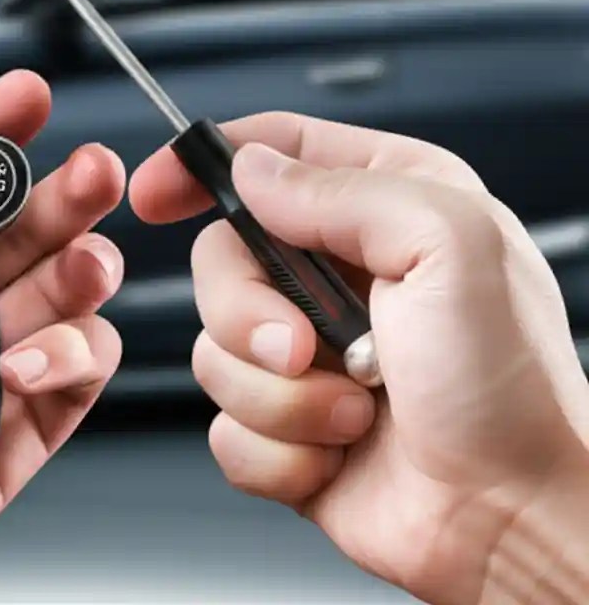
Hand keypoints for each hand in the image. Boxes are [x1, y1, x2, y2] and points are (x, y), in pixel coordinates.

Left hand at [0, 71, 125, 603]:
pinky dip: (69, 356)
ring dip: (86, 266)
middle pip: (29, 230)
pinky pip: (76, 375)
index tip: (29, 97)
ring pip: (67, 298)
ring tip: (84, 261)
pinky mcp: (13, 431)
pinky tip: (21, 362)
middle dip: (68, 191)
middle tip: (92, 170)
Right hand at [131, 112, 588, 603]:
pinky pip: (225, 429)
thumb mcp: (450, 247)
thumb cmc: (510, 389)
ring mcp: (306, 354)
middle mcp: (338, 276)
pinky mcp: (286, 425)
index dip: (201, 166)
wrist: (512, 516)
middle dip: (248, 315)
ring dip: (280, 397)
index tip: (155, 191)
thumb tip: (251, 168)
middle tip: (302, 347)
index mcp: (384, 207)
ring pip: (214, 353)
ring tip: (352, 410)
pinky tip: (337, 453)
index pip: (270, 153)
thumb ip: (340, 192)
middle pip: (218, 262)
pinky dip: (280, 451)